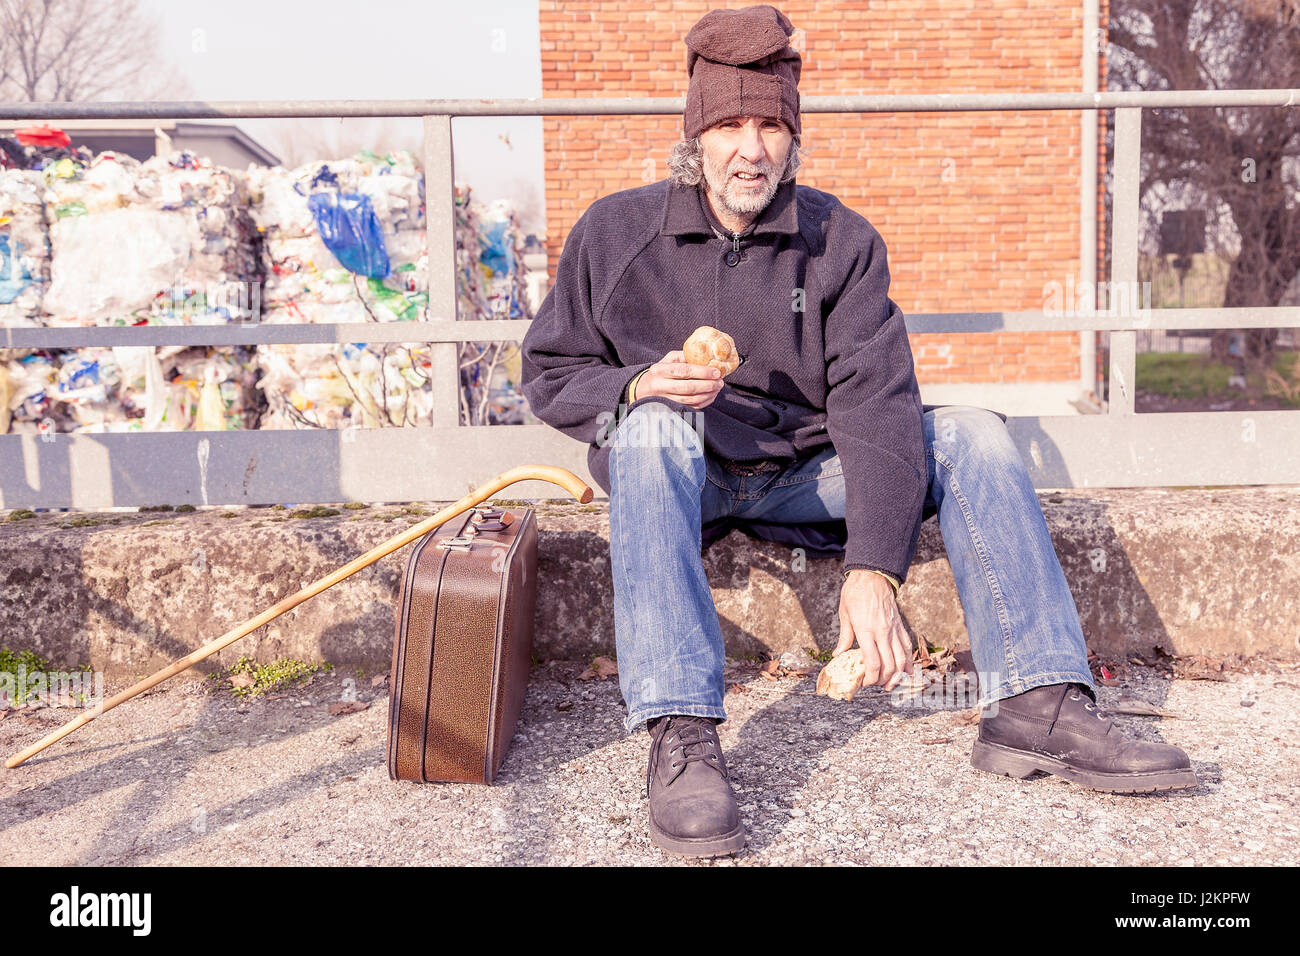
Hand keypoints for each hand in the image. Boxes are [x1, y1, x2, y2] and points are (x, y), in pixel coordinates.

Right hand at [636, 350, 723, 408]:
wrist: (641, 390)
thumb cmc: (659, 372)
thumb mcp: (667, 360)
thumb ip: (683, 356)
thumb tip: (704, 355)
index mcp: (660, 370)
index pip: (683, 371)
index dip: (702, 372)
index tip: (716, 372)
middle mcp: (659, 386)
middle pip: (688, 387)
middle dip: (707, 385)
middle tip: (720, 382)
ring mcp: (663, 400)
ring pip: (690, 400)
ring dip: (707, 395)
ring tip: (717, 388)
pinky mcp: (669, 409)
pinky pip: (689, 408)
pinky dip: (703, 403)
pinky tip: (710, 396)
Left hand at [833, 570, 914, 690]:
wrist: (873, 575)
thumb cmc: (855, 593)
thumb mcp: (844, 614)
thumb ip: (844, 637)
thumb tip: (838, 654)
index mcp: (866, 630)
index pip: (873, 662)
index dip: (870, 678)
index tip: (864, 683)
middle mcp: (882, 632)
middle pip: (889, 665)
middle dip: (883, 680)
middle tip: (875, 685)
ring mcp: (893, 629)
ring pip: (902, 659)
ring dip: (898, 676)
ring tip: (891, 685)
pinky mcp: (900, 626)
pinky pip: (907, 647)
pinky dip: (909, 661)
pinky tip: (908, 671)